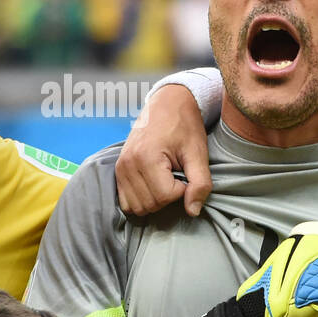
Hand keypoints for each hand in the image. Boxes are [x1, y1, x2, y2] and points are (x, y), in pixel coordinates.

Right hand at [116, 84, 213, 216]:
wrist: (167, 105)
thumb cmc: (184, 126)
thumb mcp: (198, 153)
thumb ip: (200, 183)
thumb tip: (193, 211)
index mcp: (146, 157)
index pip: (165, 196)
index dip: (182, 191)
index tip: (186, 175)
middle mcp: (127, 164)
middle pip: (150, 205)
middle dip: (169, 197)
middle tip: (177, 177)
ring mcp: (119, 168)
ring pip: (137, 207)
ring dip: (156, 201)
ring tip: (166, 180)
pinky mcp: (118, 171)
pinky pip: (126, 201)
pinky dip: (142, 200)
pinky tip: (155, 185)